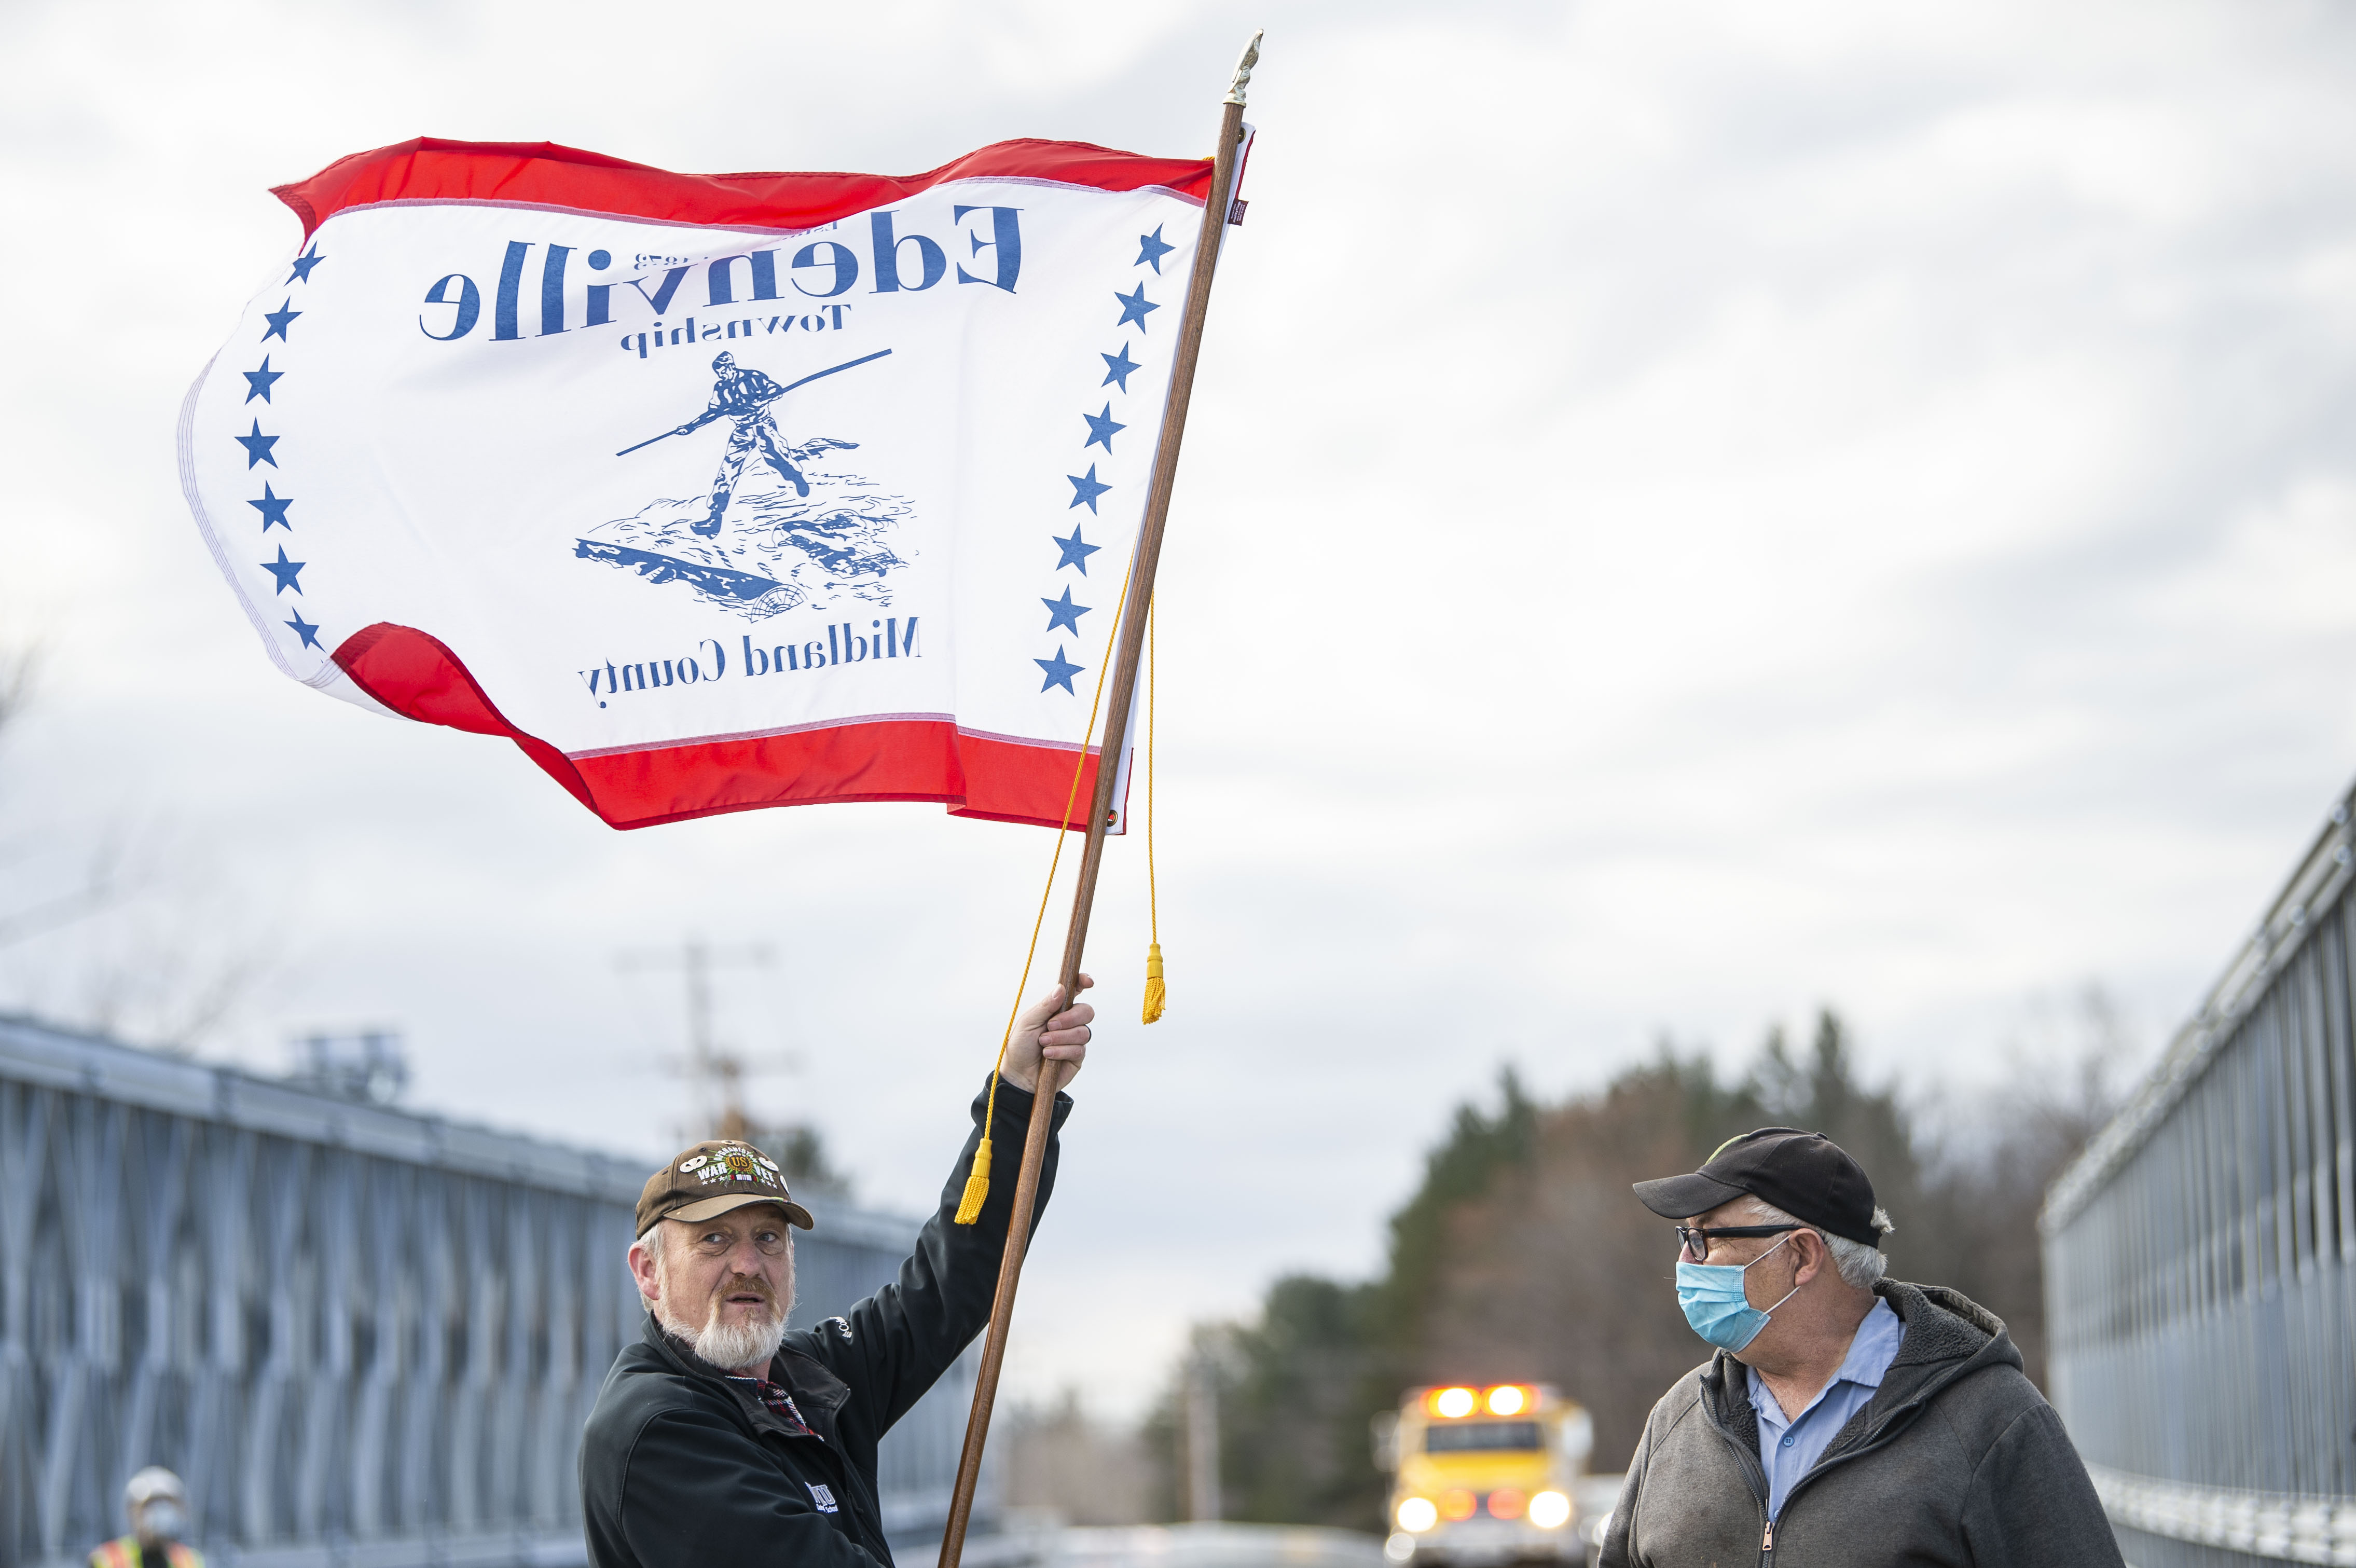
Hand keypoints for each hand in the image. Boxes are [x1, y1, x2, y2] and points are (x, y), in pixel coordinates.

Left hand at [1001, 975, 1091, 1092]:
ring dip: (1061, 1037)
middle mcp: (1069, 1022)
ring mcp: (1074, 1039)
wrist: (1019, 1075)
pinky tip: (1048, 1055)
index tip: (1087, 982)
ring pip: (1083, 1031)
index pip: (1075, 991)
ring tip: (1043, 1043)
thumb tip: (1061, 988)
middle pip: (1086, 1011)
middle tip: (1050, 1025)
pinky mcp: (1077, 1057)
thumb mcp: (1028, 1022)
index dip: (1083, 983)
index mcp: (1057, 1009)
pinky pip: (1079, 1049)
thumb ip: (1045, 1006)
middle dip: (1070, 1018)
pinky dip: (1062, 1050)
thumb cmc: (1020, 1046)